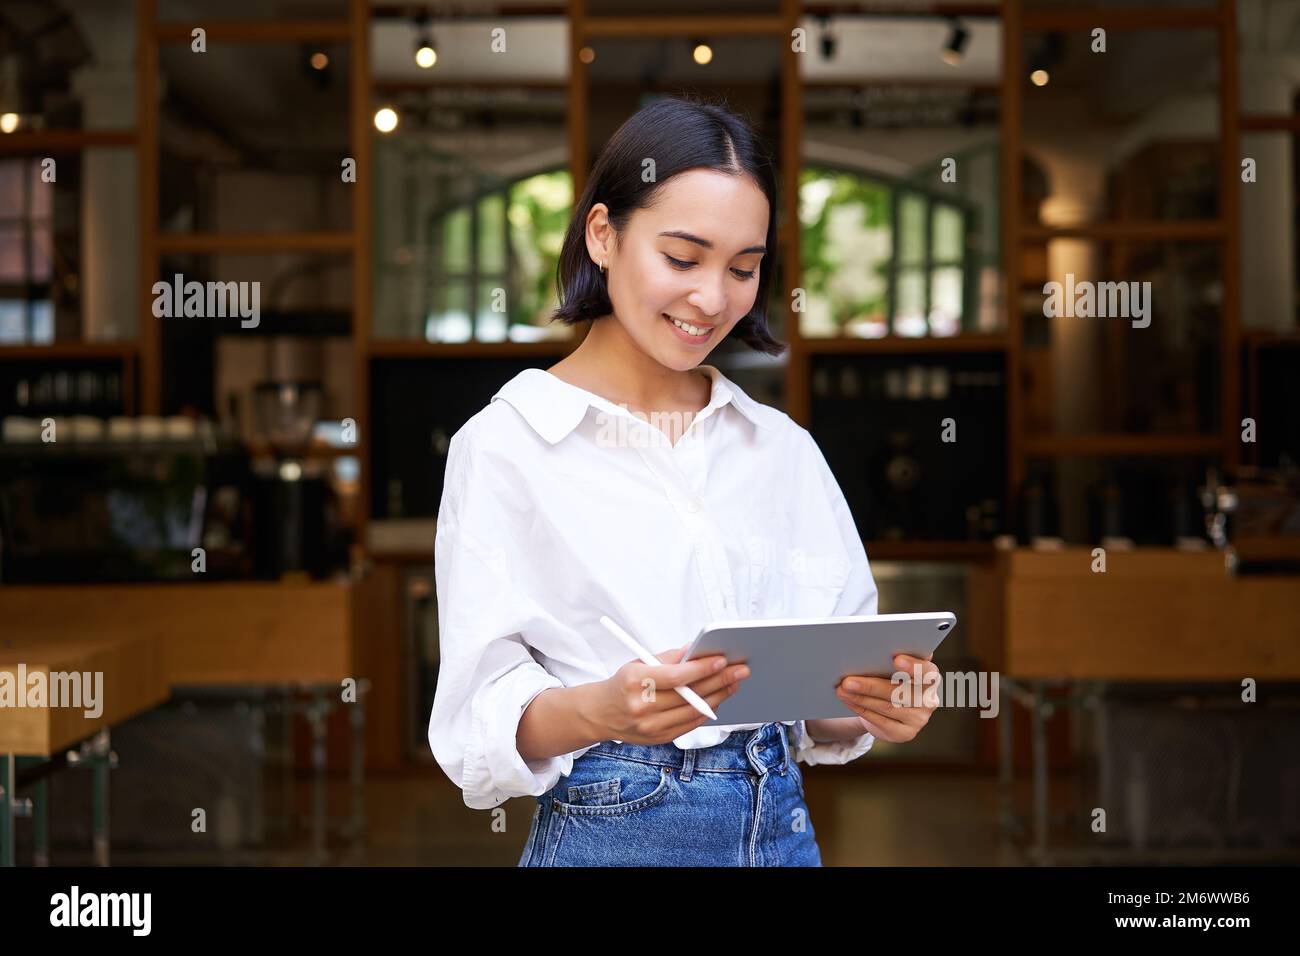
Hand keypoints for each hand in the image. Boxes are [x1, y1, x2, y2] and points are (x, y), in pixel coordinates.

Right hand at [584, 645, 750, 745]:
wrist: (600, 714)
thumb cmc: (623, 683)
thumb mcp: (639, 662)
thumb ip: (669, 657)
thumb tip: (696, 649)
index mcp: (635, 682)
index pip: (676, 676)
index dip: (702, 668)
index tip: (722, 659)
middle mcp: (642, 707)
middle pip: (690, 695)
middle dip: (719, 680)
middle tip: (740, 670)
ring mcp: (651, 726)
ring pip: (694, 711)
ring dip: (719, 696)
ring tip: (734, 683)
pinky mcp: (659, 739)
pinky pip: (690, 724)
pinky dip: (706, 710)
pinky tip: (718, 698)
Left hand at [834, 653, 939, 743]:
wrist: (888, 707)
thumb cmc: (891, 678)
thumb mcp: (895, 667)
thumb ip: (892, 657)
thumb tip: (873, 646)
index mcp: (930, 678)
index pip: (928, 672)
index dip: (914, 666)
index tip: (896, 659)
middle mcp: (929, 700)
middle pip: (900, 692)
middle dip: (871, 686)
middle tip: (847, 681)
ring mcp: (918, 720)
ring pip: (887, 707)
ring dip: (861, 698)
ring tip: (842, 689)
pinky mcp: (904, 733)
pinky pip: (880, 721)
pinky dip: (861, 709)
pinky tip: (847, 700)